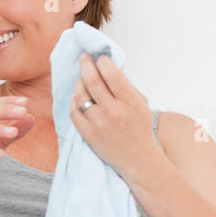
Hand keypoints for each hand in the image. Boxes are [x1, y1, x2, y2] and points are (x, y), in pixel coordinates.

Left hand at [71, 54, 157, 182]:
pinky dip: (74, 101)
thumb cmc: (139, 127)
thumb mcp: (141, 102)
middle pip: (92, 81)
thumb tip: (107, 65)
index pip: (111, 73)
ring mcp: (99, 124)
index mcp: (130, 101)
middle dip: (85, 64)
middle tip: (84, 58)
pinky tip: (79, 97)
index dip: (102, 61)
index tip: (100, 58)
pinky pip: (74, 112)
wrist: (138, 158)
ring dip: (79, 83)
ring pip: (80, 95)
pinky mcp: (88, 134)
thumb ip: (125, 84)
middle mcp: (114, 112)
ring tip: (83, 79)